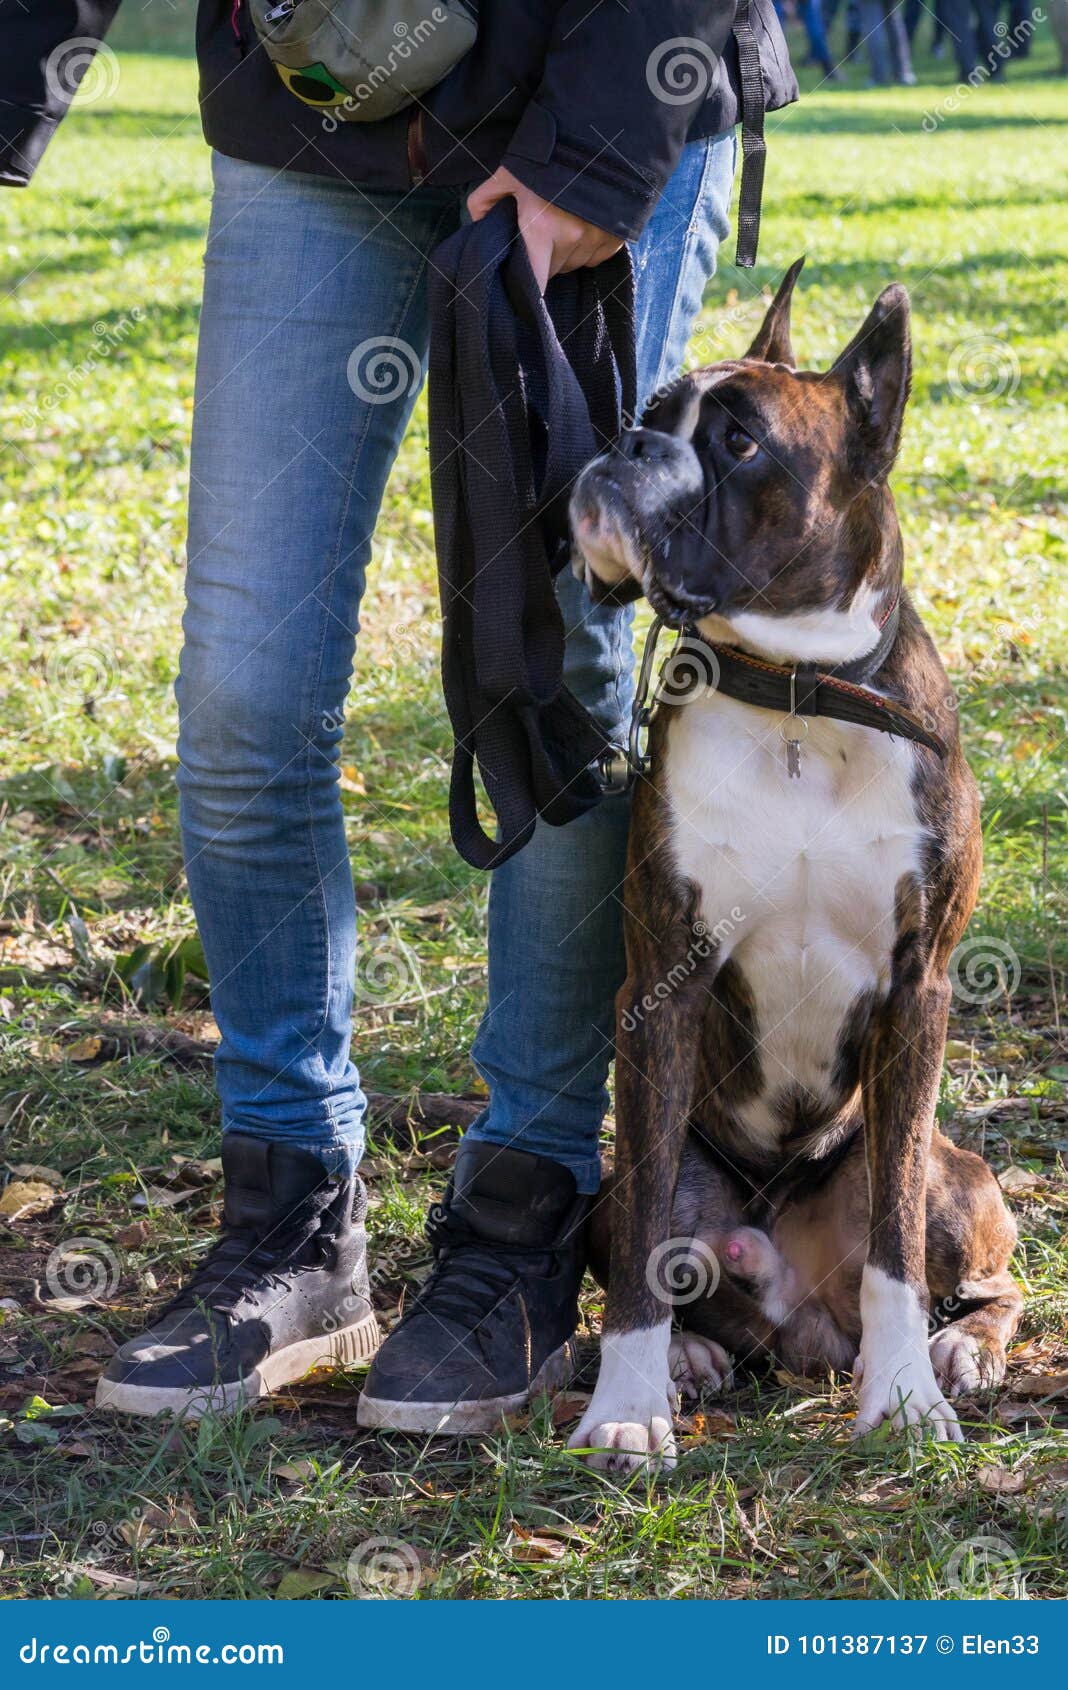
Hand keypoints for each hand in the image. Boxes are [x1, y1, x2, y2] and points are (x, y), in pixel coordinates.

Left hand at [467, 166, 622, 292]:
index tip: (522, 294)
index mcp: (541, 228)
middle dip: (544, 258)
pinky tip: (583, 224)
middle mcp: (571, 238)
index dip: (527, 291)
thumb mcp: (510, 171)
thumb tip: (477, 224)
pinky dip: (587, 248)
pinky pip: (595, 258)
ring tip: (563, 223)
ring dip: (566, 253)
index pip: (534, 282)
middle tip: (540, 232)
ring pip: (574, 264)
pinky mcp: (615, 237)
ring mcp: (596, 238)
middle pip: (552, 270)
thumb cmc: (548, 153)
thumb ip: (485, 198)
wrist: (599, 132)